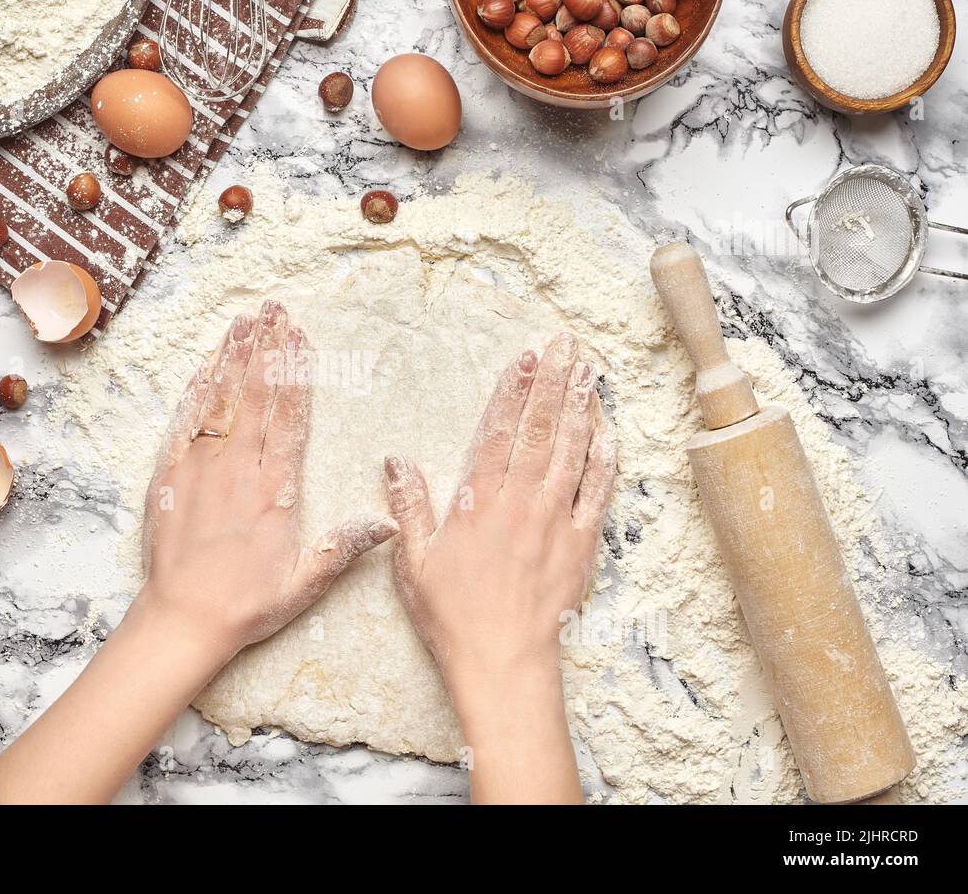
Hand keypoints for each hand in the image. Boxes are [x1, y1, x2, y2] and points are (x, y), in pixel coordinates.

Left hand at [139, 299, 396, 657]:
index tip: (299, 336)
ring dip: (231, 358)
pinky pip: (183, 426)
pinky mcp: (169, 479)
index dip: (295, 371)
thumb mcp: (306, 582)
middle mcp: (236, 470)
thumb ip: (344, 546)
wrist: (183, 620)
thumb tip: (388, 521)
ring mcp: (198, 469)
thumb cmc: (247, 604)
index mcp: (273, 489)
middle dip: (266, 348)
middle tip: (273, 309)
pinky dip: (194, 394)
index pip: (288, 416)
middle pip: (254, 395)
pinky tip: (203, 369)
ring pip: (218, 401)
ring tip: (242, 322)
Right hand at [383, 332, 615, 802]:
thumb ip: (409, 506)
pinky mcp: (582, 543)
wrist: (503, 661)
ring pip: (572, 449)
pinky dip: (605, 457)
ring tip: (589, 370)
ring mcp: (556, 519)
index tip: (524, 357)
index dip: (511, 390)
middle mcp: (521, 501)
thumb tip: (395, 459)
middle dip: (553, 382)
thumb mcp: (414, 561)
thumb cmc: (453, 615)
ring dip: (582, 406)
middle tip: (565, 345)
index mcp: (479, 501)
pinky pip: (598, 491)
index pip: (497, 431)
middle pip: (540, 429)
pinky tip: (610, 430)